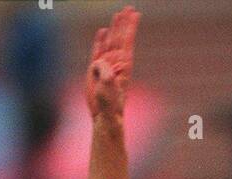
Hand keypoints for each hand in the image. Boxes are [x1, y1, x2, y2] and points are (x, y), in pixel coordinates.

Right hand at [85, 5, 140, 119]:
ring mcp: (106, 64)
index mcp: (123, 63)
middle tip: (128, 8)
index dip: (130, 25)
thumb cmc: (110, 104)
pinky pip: (98, 50)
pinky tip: (103, 31)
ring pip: (110, 40)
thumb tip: (98, 63)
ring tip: (118, 14)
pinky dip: (100, 40)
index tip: (135, 13)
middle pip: (120, 36)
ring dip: (114, 28)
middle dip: (124, 22)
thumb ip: (104, 71)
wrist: (104, 115)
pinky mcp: (95, 69)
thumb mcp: (107, 85)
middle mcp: (115, 61)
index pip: (127, 39)